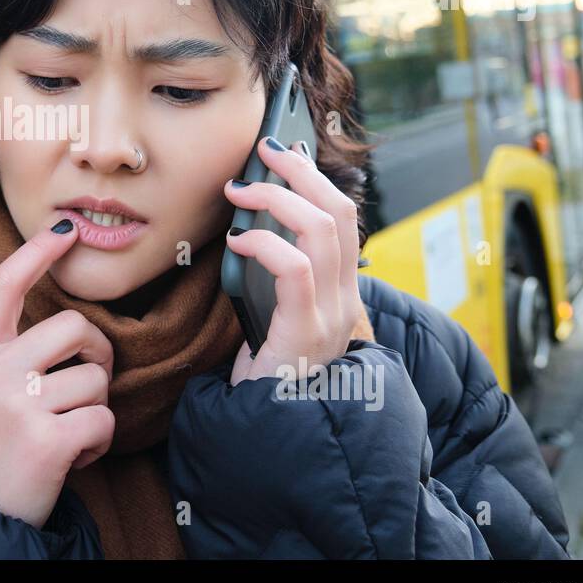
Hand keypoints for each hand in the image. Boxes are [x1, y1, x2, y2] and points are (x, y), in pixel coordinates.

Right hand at [0, 214, 115, 530]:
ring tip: (66, 435)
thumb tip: (64, 326)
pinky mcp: (44, 439)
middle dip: (97, 356)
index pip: (5, 286)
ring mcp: (16, 403)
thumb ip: (6, 356)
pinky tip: (73, 458)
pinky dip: (99, 443)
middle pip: (75, 327)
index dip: (37, 252)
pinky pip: (103, 419)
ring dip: (94, 411)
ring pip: (96, 379)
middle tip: (86, 385)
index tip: (64, 231)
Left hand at [223, 136, 365, 384]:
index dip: (316, 178)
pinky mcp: (307, 331)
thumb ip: (273, 275)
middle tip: (263, 151)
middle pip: (340, 212)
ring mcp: (332, 315)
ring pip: (322, 230)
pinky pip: (295, 269)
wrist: (270, 431)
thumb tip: (249, 219)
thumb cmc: (263, 371)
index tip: (284, 151)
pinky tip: (237, 238)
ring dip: (276, 198)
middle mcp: (345, 299)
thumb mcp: (273, 313)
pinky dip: (264, 243)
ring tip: (239, 190)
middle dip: (300, 171)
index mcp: (340, 291)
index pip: (345, 219)